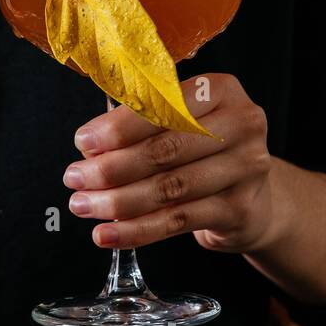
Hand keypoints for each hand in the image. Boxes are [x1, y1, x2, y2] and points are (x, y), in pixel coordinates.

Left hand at [63, 74, 281, 253]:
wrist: (250, 197)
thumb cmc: (199, 151)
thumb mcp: (175, 125)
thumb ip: (135, 128)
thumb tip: (89, 148)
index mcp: (220, 91)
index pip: (164, 106)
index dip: (119, 127)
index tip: (82, 142)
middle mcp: (241, 125)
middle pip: (165, 149)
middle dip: (111, 167)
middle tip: (74, 179)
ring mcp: (246, 168)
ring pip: (169, 188)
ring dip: (117, 201)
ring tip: (83, 206)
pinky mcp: (239, 209)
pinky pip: (177, 221)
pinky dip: (136, 230)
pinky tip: (107, 235)